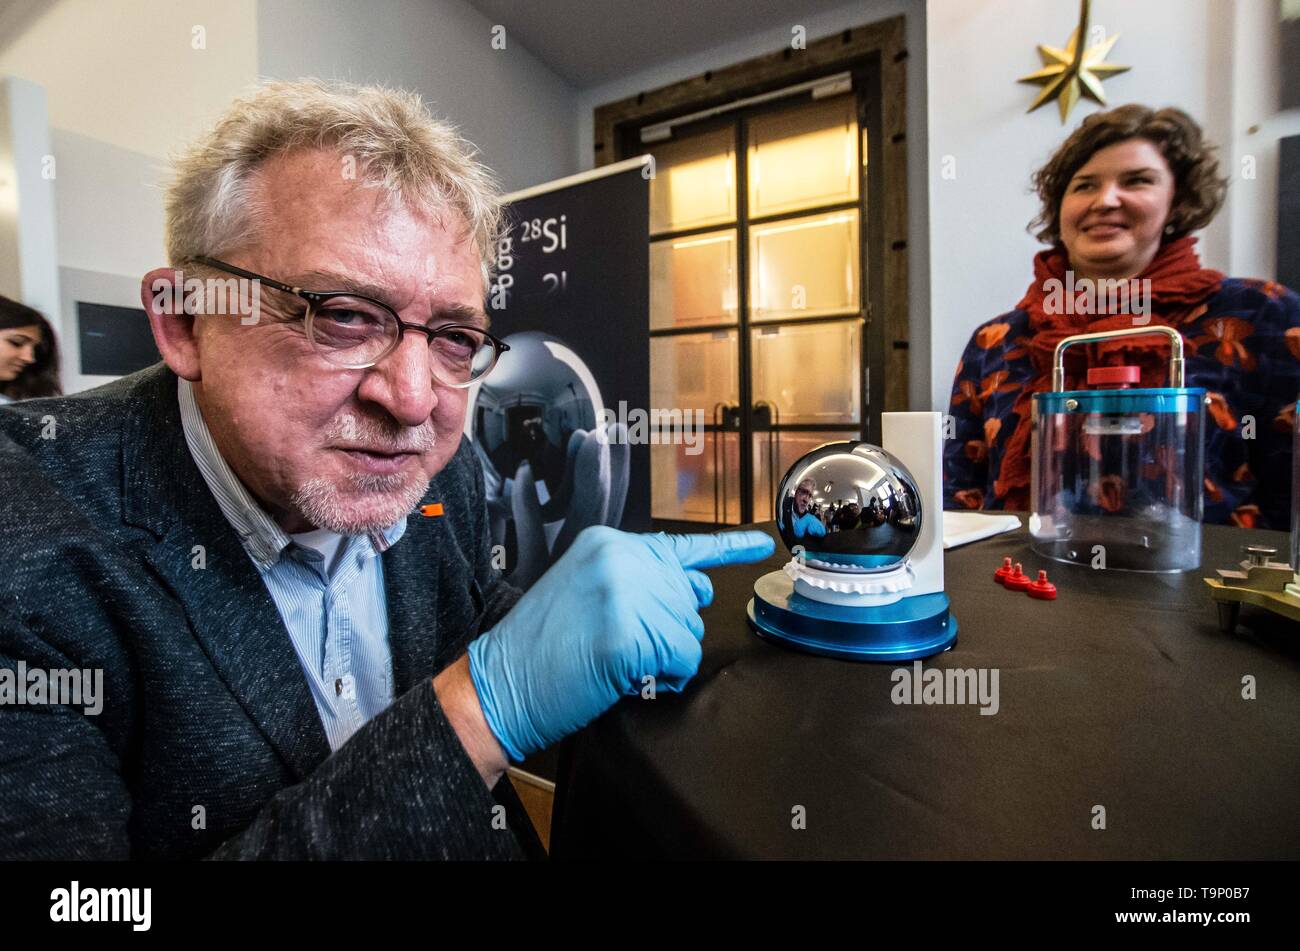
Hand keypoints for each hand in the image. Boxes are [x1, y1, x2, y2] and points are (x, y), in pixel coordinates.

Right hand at [465, 526, 774, 761]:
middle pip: (688, 599)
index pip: (681, 545)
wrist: (497, 685)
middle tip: (617, 646)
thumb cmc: (540, 650)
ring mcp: (625, 593)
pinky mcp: (629, 634)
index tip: (763, 546)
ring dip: (663, 659)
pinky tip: (625, 677)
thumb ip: (640, 581)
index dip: (727, 549)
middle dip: (667, 632)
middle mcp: (621, 557)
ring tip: (614, 661)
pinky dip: (661, 680)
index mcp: (608, 543)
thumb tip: (698, 588)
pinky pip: (681, 662)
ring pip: (688, 633)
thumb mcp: (587, 592)